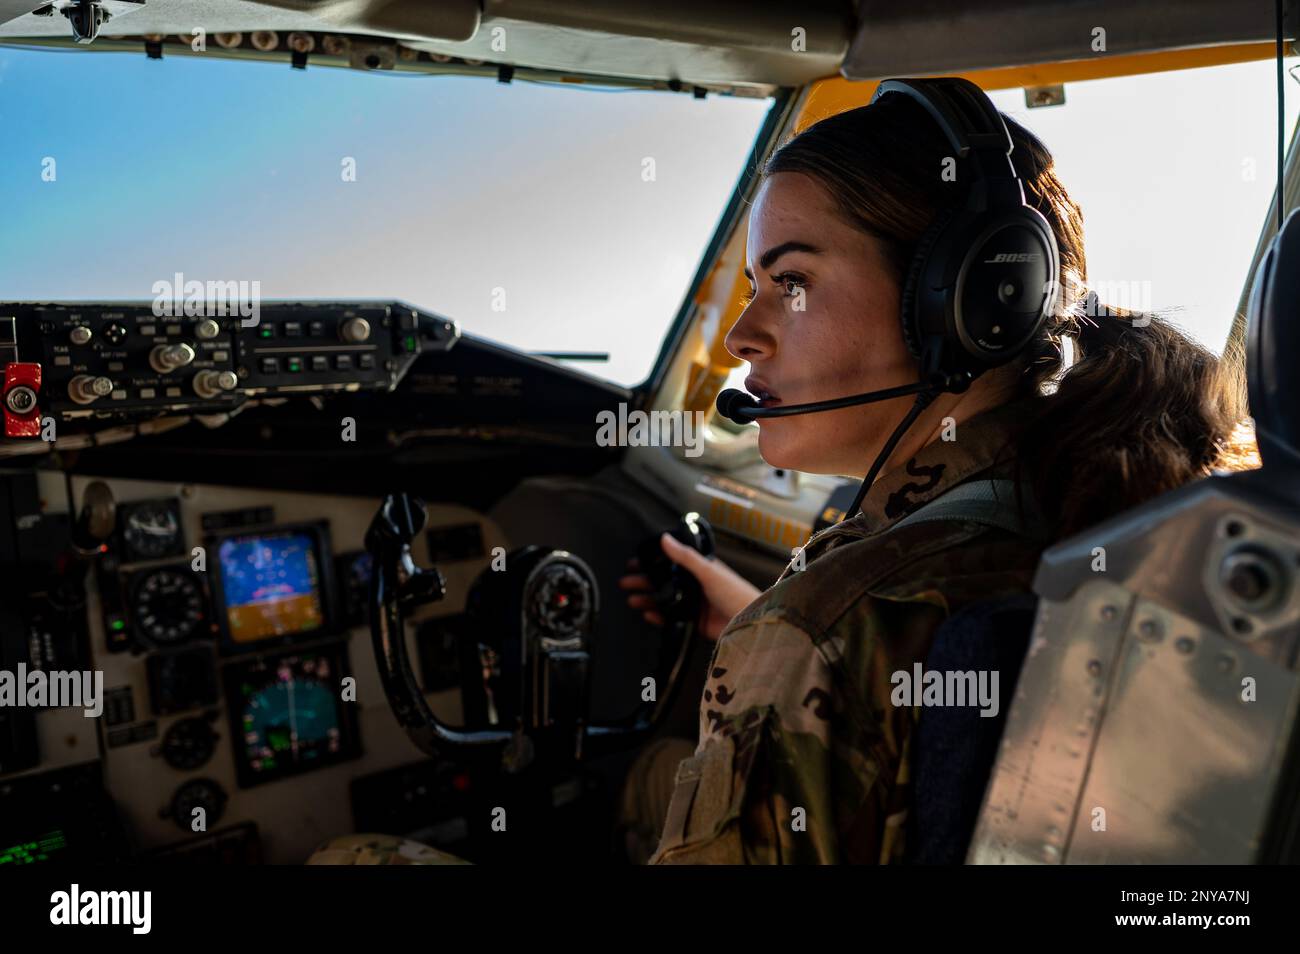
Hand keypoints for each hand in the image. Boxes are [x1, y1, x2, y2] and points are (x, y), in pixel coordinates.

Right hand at [619, 533, 761, 640]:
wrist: (749, 623)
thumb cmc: (736, 593)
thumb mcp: (709, 571)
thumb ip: (686, 557)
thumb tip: (665, 539)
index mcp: (700, 569)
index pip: (670, 562)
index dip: (652, 562)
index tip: (635, 563)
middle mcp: (695, 585)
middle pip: (664, 581)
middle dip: (644, 581)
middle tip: (626, 582)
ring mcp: (693, 604)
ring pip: (665, 599)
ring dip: (648, 598)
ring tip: (632, 598)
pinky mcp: (694, 622)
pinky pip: (671, 618)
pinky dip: (658, 616)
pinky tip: (647, 613)